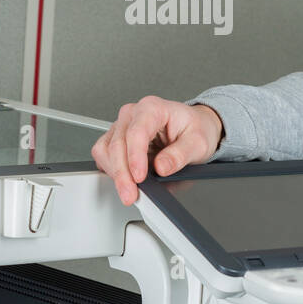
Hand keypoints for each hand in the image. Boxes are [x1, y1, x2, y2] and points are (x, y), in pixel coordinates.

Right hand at [91, 96, 223, 204]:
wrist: (193, 128)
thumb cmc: (195, 129)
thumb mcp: (198, 143)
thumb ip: (180, 155)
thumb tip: (161, 167)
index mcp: (153, 108)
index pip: (136, 132)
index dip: (135, 157)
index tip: (139, 178)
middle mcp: (133, 114)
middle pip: (117, 143)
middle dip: (122, 173)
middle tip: (131, 195)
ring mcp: (122, 126)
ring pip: (105, 150)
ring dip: (115, 173)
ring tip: (129, 191)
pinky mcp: (116, 138)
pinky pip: (104, 154)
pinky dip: (111, 171)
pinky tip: (125, 181)